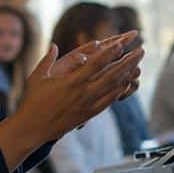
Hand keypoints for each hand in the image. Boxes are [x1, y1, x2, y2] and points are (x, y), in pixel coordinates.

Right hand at [0, 32, 144, 167]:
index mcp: (72, 82)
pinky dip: (119, 90)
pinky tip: (126, 84)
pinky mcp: (89, 114)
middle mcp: (83, 93)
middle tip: (141, 51)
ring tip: (138, 65)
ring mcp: (88, 105)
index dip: (111, 52)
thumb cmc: (32, 101)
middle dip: (129, 61)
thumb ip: (48, 59)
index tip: (123, 43)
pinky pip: (109, 101)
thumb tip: (54, 45)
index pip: (96, 63)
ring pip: (114, 88)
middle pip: (112, 74)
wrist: (33, 129)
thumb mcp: (37, 77)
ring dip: (128, 75)